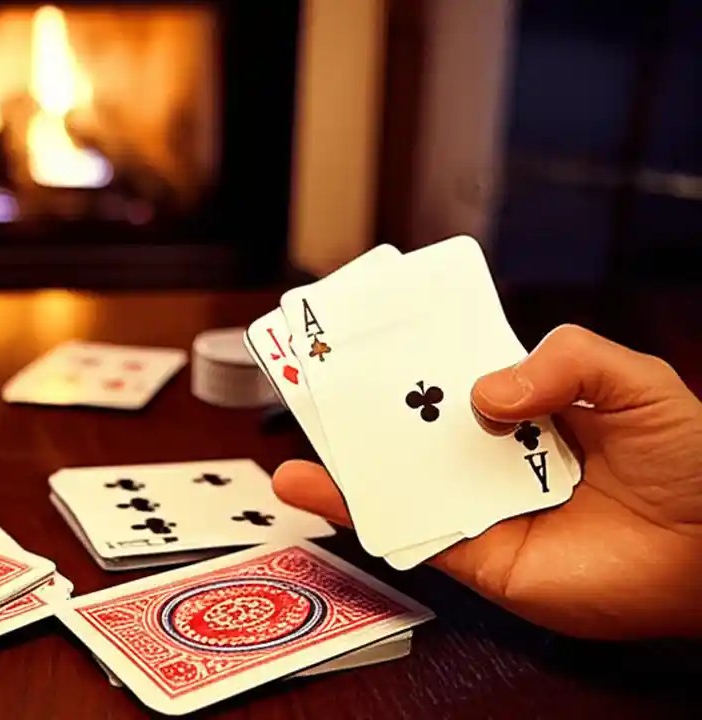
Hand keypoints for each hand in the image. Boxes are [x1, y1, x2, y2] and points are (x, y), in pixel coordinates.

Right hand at [274, 325, 701, 639]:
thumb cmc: (692, 463)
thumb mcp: (636, 380)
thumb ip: (567, 359)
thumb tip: (484, 392)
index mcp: (530, 403)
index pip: (457, 369)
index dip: (413, 350)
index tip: (360, 332)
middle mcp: (497, 451)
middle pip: (418, 422)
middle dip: (367, 401)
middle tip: (313, 376)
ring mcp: (483, 502)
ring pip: (401, 474)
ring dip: (343, 456)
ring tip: (297, 432)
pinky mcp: (477, 555)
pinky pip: (409, 529)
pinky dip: (357, 510)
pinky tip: (314, 488)